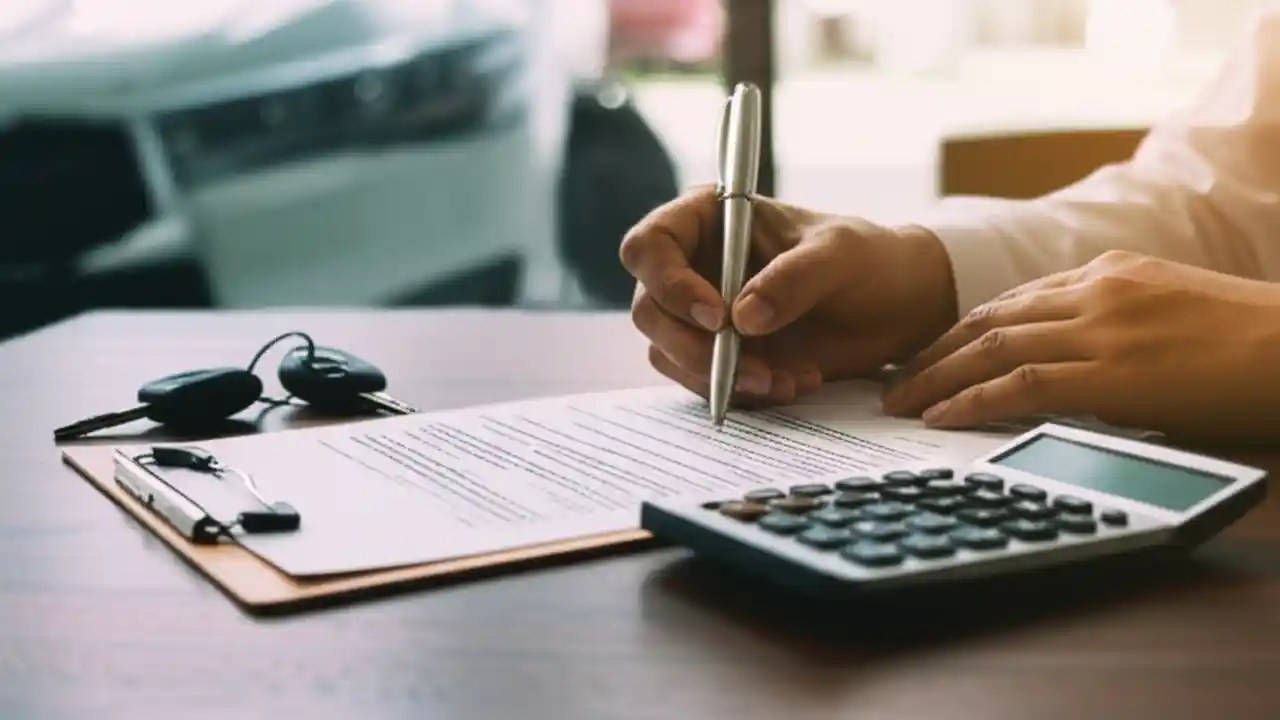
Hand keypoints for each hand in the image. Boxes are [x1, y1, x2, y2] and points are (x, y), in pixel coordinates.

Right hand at [619, 187, 957, 405]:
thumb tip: (742, 318)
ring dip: (720, 377)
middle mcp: (693, 266)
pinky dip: (741, 392)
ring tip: (784, 381)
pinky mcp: (719, 355)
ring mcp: (701, 314)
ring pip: (669, 353)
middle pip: (650, 310)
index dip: (668, 283)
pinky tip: (793, 383)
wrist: (897, 307)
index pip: (649, 246)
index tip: (718, 317)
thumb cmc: (867, 259)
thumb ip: (793, 278)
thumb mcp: (840, 255)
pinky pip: (703, 381)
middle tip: (750, 369)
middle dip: (694, 348)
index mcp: (708, 220)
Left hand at [882, 250, 1279, 445]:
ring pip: (992, 347)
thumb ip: (1116, 326)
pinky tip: (942, 417)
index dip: (963, 330)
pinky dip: (972, 400)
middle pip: (989, 319)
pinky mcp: (1113, 373)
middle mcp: (1096, 292)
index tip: (932, 353)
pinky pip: (1021, 384)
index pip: (1015, 301)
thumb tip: (1077, 367)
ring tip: (900, 403)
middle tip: (895, 380)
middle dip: (934, 353)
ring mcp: (1102, 329)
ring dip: (936, 377)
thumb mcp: (1171, 313)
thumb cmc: (1250, 341)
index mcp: (1110, 274)